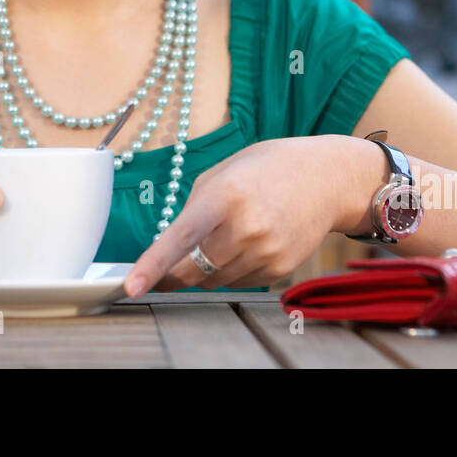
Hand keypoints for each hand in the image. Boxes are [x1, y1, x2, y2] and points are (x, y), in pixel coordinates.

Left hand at [122, 135, 375, 295]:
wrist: (325, 178)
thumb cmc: (266, 169)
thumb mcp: (222, 173)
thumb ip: (193, 209)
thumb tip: (170, 251)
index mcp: (225, 195)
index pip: (181, 237)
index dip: (153, 265)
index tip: (131, 286)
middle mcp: (247, 227)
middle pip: (193, 270)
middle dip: (173, 271)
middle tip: (166, 266)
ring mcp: (266, 252)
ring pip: (213, 281)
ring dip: (205, 269)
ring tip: (224, 236)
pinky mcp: (280, 269)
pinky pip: (239, 282)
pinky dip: (231, 269)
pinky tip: (247, 243)